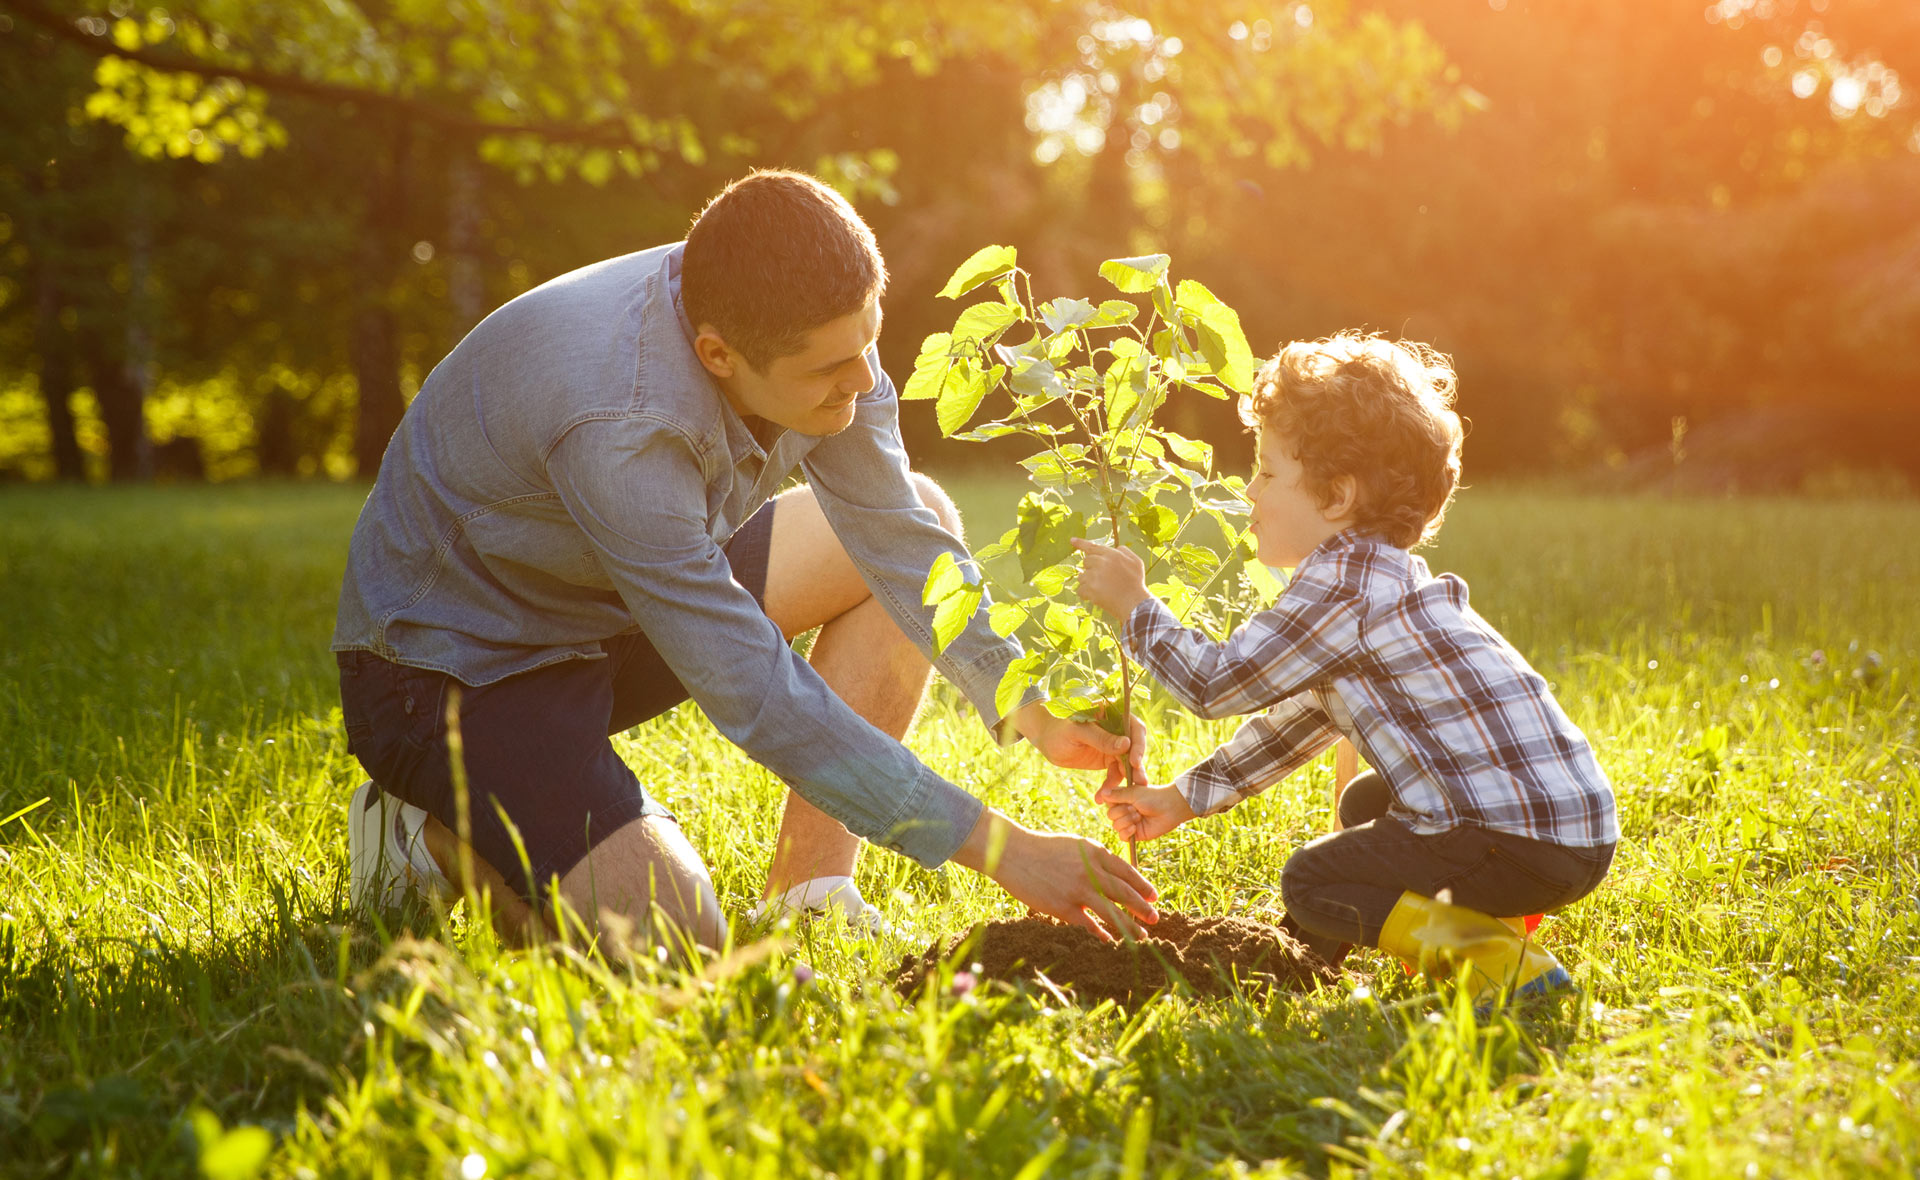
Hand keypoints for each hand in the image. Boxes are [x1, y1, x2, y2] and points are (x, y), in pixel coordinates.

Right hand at [952, 808, 1158, 939]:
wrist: (1013, 853)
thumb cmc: (1043, 848)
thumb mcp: (1074, 845)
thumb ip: (1095, 858)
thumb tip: (1114, 873)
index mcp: (1094, 852)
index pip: (1126, 871)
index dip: (1142, 886)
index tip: (1154, 897)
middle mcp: (1090, 871)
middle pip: (1124, 893)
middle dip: (1142, 908)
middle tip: (1155, 919)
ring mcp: (1077, 890)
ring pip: (1111, 912)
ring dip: (1128, 926)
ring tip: (1141, 936)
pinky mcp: (1062, 907)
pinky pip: (1088, 924)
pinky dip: (1101, 933)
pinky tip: (1110, 940)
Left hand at [1010, 700, 1147, 787]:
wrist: (1046, 740)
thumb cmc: (1059, 729)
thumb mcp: (1078, 732)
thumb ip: (1101, 738)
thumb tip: (1126, 745)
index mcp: (1114, 714)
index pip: (1134, 727)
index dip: (1138, 744)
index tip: (1134, 761)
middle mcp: (1118, 729)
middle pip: (1134, 748)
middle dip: (1136, 767)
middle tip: (1140, 783)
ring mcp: (1114, 745)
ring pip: (1127, 764)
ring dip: (1124, 780)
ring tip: (1120, 797)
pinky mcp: (1108, 759)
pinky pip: (1115, 774)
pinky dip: (1110, 786)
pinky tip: (1101, 796)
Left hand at [1071, 539, 1149, 620]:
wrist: (1135, 604)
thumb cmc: (1136, 584)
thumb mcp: (1136, 562)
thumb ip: (1125, 552)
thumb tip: (1115, 548)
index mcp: (1113, 555)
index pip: (1093, 547)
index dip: (1081, 543)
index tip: (1072, 540)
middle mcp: (1102, 563)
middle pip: (1086, 561)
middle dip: (1091, 569)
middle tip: (1103, 579)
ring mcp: (1095, 576)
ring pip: (1082, 576)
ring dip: (1088, 583)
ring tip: (1102, 590)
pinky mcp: (1090, 589)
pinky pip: (1080, 590)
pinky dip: (1086, 595)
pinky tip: (1097, 597)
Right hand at [1093, 780, 1196, 842]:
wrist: (1170, 808)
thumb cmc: (1154, 797)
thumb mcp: (1134, 793)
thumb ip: (1117, 795)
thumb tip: (1102, 794)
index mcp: (1123, 799)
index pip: (1108, 803)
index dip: (1113, 803)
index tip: (1124, 799)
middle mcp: (1125, 811)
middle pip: (1110, 815)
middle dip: (1122, 812)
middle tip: (1136, 808)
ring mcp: (1130, 823)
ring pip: (1115, 826)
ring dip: (1127, 821)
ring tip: (1139, 816)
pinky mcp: (1135, 834)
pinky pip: (1122, 837)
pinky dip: (1127, 832)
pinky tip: (1135, 827)